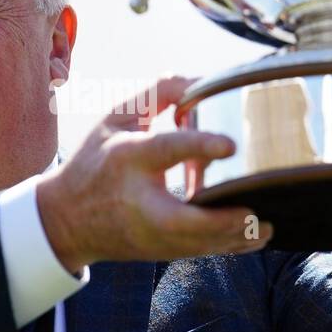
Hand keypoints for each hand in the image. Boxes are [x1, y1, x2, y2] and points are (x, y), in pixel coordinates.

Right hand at [37, 75, 272, 272]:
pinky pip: (199, 252)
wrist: (65, 219)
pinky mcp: (159, 249)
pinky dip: (229, 246)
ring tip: (266, 224)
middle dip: (222, 220)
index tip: (230, 145)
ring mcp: (149, 231)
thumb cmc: (95, 162)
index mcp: (127, 158)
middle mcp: (139, 199)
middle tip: (255, 210)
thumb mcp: (115, 119)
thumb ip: (156, 95)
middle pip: (184, 219)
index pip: (163, 150)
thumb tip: (197, 80)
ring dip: (234, 237)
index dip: (197, 146)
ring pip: (197, 243)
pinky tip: (255, 235)